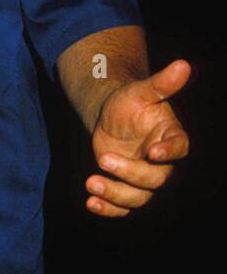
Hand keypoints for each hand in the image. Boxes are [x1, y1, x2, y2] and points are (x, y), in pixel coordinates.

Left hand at [86, 59, 190, 216]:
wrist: (111, 117)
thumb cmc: (130, 102)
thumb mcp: (141, 91)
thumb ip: (162, 84)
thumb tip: (184, 64)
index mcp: (172, 137)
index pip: (179, 148)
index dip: (169, 152)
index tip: (152, 152)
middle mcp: (163, 163)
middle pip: (157, 179)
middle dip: (131, 173)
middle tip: (103, 159)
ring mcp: (144, 179)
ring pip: (139, 198)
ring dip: (115, 194)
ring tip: (90, 183)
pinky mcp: (127, 189)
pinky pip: (122, 208)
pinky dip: (108, 209)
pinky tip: (90, 203)